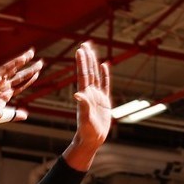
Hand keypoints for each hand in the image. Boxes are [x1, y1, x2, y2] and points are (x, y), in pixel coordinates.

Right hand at [0, 50, 39, 120]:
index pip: (21, 85)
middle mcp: (4, 85)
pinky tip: (24, 57)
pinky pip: (7, 67)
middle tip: (41, 63)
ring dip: (24, 60)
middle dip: (31, 69)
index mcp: (6, 94)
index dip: (29, 79)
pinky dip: (15, 62)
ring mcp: (0, 80)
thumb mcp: (4, 115)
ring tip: (32, 52)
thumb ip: (15, 114)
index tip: (37, 73)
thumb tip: (25, 115)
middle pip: (20, 75)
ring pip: (15, 68)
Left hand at [66, 42, 112, 167]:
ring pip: (96, 75)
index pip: (83, 75)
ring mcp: (97, 96)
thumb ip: (84, 106)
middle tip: (85, 44)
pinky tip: (105, 66)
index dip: (82, 62)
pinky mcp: (104, 101)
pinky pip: (105, 85)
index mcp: (84, 95)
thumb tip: (78, 94)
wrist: (92, 139)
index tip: (80, 50)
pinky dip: (105, 75)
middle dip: (87, 58)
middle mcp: (90, 93)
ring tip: (92, 50)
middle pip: (88, 71)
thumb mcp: (86, 119)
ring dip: (94, 63)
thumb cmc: (87, 131)